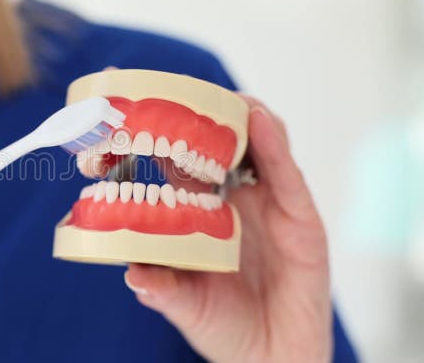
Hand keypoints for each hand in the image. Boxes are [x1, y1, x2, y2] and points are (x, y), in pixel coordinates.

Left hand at [124, 97, 332, 361]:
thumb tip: (132, 272)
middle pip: (215, 140)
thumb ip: (161, 287)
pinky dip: (275, 146)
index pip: (174, 157)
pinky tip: (260, 122)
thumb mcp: (184, 303)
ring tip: (216, 96)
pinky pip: (287, 176)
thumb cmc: (223, 326)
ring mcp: (268, 204)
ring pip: (256, 144)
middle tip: (167, 88)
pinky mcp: (301, 219)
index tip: (122, 98)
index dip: (152, 129)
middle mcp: (232, 199)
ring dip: (238, 115)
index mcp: (199, 210)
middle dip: (194, 110)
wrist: (270, 360)